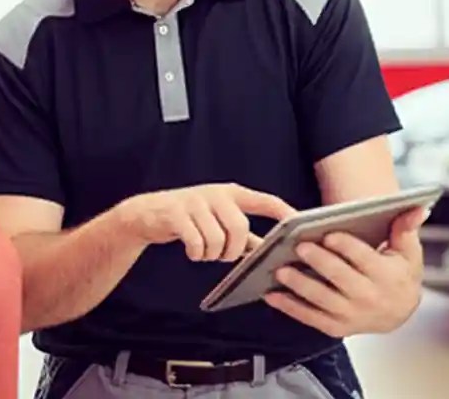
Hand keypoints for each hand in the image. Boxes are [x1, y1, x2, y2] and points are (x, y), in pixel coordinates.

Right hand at [115, 183, 296, 261]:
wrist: (148, 213)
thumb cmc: (191, 219)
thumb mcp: (219, 220)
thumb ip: (245, 236)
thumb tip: (270, 251)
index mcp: (233, 194)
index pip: (266, 201)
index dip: (285, 212)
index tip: (300, 223)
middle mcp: (217, 194)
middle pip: (240, 228)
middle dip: (233, 250)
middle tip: (223, 255)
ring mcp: (196, 202)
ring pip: (217, 240)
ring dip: (212, 254)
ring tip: (205, 252)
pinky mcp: (177, 213)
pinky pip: (197, 243)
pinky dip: (196, 254)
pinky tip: (192, 251)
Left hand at [264, 206, 426, 336]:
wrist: (399, 312)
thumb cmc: (400, 274)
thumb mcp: (408, 250)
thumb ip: (406, 227)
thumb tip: (417, 206)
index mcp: (387, 277)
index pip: (365, 260)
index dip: (347, 247)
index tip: (329, 234)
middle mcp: (369, 299)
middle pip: (340, 279)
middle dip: (320, 262)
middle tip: (299, 247)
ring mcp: (351, 316)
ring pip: (321, 300)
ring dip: (299, 285)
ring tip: (281, 269)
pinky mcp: (335, 327)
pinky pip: (309, 317)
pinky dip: (289, 307)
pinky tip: (271, 293)